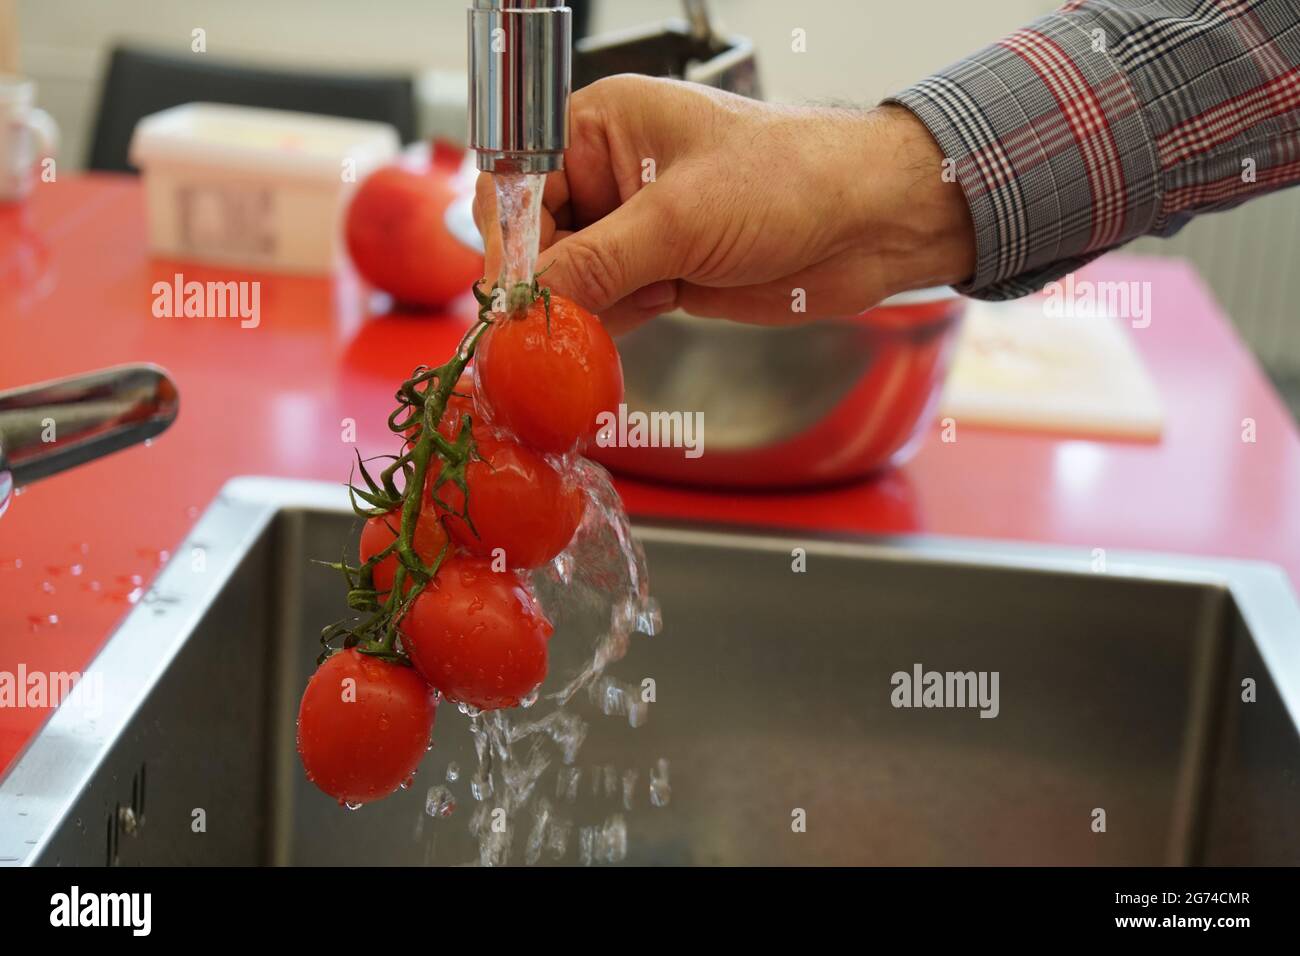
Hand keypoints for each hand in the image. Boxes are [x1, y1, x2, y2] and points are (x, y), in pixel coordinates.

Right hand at [473, 75, 974, 333]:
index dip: (510, 240)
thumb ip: (598, 262)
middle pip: (540, 238)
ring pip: (573, 279)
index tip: (509, 295)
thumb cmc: (791, 180)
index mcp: (604, 126)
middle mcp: (611, 173)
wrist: (872, 223)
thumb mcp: (681, 219)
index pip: (521, 181)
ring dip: (573, 315)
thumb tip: (531, 302)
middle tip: (539, 335)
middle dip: (542, 286)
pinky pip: (609, 305)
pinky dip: (603, 330)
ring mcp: (638, 227)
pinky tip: (604, 346)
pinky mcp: (663, 272)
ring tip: (573, 345)